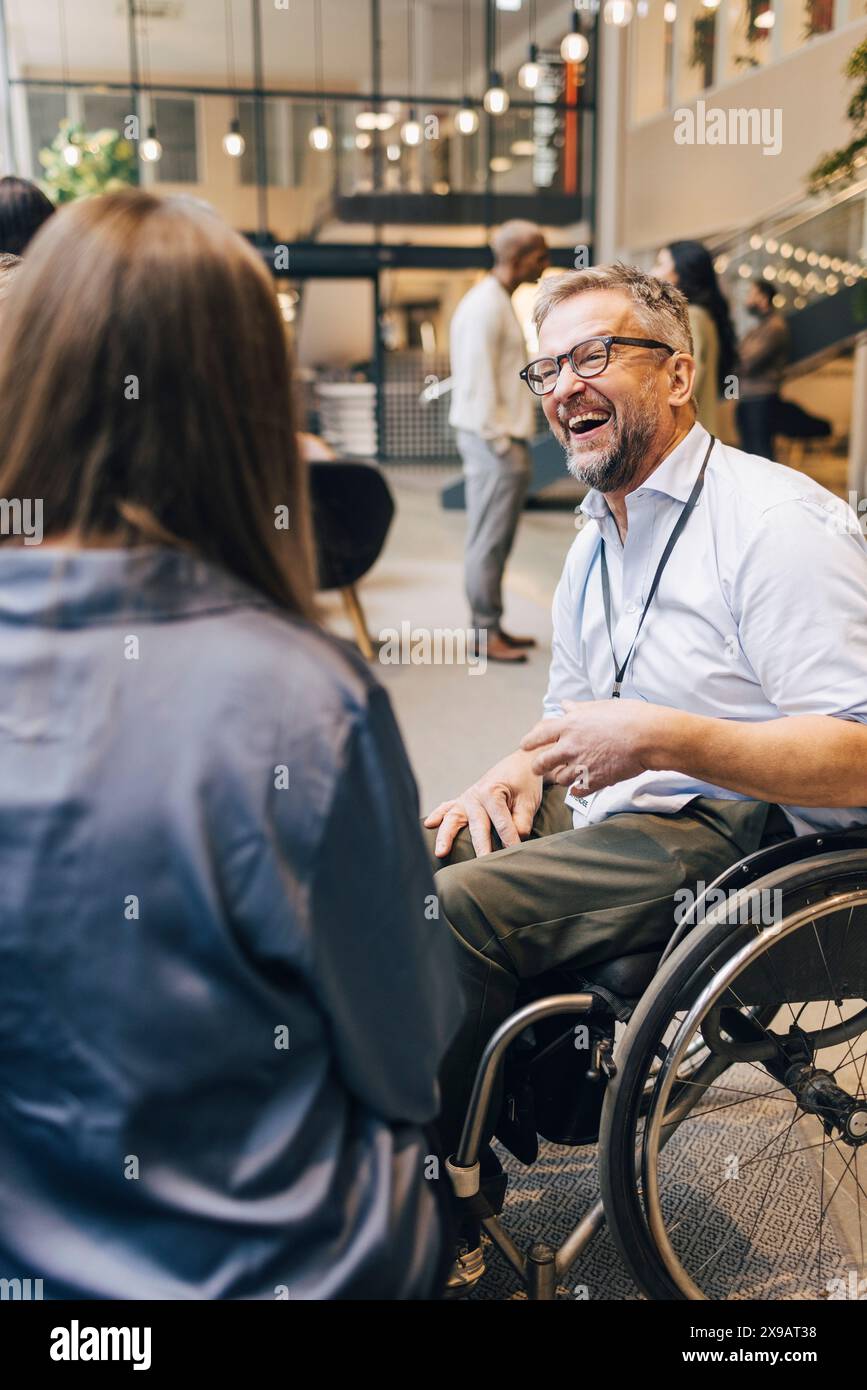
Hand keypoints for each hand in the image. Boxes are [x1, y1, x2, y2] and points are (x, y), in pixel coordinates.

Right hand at [423, 749, 542, 857]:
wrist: (520, 764)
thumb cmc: (525, 782)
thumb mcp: (529, 802)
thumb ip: (521, 823)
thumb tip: (512, 843)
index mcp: (493, 793)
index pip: (502, 824)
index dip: (511, 841)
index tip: (517, 854)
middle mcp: (475, 795)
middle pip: (477, 827)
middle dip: (481, 847)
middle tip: (484, 864)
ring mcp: (466, 798)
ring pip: (453, 819)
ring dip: (446, 836)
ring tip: (440, 852)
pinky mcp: (463, 801)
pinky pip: (447, 808)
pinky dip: (437, 815)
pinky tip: (428, 825)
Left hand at [521, 699, 660, 790]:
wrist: (648, 737)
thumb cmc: (628, 716)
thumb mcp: (599, 706)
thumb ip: (578, 708)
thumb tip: (565, 705)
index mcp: (569, 725)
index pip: (538, 735)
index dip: (528, 742)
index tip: (525, 746)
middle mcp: (570, 746)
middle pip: (541, 762)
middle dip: (538, 766)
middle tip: (539, 767)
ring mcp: (581, 765)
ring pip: (559, 779)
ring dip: (561, 777)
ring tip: (567, 775)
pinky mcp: (594, 781)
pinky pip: (577, 791)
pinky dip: (577, 789)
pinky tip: (581, 786)